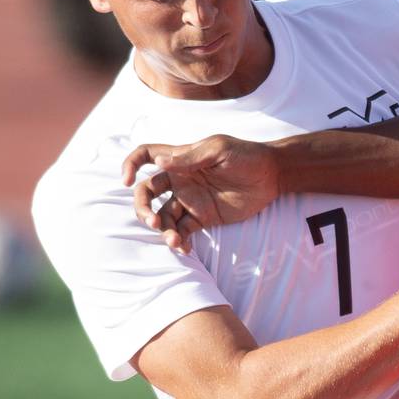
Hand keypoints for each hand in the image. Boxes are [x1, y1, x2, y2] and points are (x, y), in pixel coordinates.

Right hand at [121, 134, 278, 251]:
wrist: (273, 176)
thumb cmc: (246, 155)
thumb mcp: (218, 150)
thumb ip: (190, 157)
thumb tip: (159, 164)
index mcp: (179, 159)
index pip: (146, 156)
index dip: (130, 164)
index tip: (126, 179)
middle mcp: (180, 180)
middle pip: (147, 193)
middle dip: (142, 208)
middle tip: (153, 221)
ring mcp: (190, 200)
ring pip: (164, 217)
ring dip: (163, 230)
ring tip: (175, 241)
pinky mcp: (203, 218)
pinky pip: (183, 231)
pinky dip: (180, 241)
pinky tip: (185, 248)